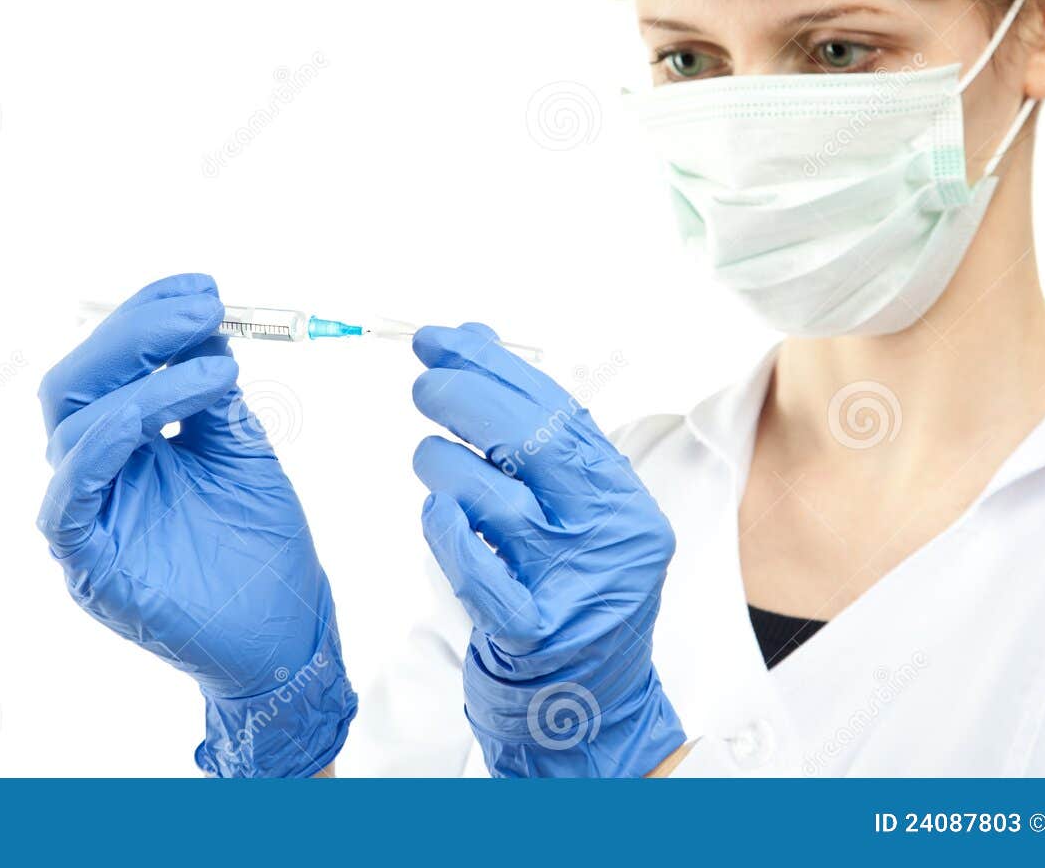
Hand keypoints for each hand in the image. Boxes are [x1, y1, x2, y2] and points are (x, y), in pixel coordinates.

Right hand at [36, 273, 355, 776]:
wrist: (286, 634)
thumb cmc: (262, 545)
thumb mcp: (242, 447)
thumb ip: (211, 394)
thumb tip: (202, 326)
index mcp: (124, 442)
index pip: (109, 362)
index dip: (147, 313)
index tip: (205, 285)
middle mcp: (94, 471)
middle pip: (76, 380)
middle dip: (137, 331)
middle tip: (207, 307)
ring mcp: (86, 515)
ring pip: (73, 424)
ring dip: (146, 378)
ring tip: (221, 364)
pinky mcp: (87, 562)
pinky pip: (70, 493)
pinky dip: (110, 439)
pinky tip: (168, 409)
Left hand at [410, 323, 685, 776]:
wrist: (589, 706)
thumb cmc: (569, 592)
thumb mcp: (571, 509)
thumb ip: (530, 435)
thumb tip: (470, 342)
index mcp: (620, 498)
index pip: (558, 411)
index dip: (494, 367)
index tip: (443, 339)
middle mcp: (604, 537)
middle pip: (533, 443)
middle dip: (466, 398)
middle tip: (424, 385)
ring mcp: (569, 586)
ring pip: (494, 500)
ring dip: (443, 464)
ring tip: (431, 461)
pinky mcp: (530, 633)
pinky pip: (478, 573)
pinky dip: (447, 533)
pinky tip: (436, 510)